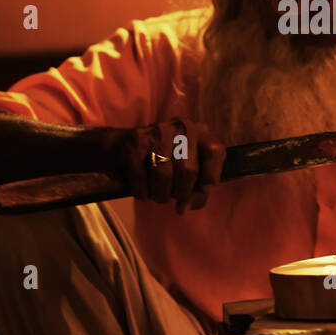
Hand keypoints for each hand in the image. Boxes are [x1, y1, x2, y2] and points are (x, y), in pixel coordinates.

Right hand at [102, 118, 225, 214]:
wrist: (121, 147)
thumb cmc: (163, 163)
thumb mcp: (188, 172)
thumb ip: (198, 190)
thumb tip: (185, 207)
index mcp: (200, 132)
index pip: (215, 152)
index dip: (209, 177)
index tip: (199, 189)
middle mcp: (181, 127)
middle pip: (188, 170)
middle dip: (180, 193)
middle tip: (172, 196)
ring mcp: (157, 132)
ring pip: (164, 176)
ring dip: (160, 195)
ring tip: (157, 194)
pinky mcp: (136, 141)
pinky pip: (142, 177)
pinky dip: (143, 192)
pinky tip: (143, 191)